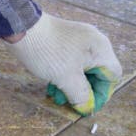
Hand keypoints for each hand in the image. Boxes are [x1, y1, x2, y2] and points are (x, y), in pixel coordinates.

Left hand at [4, 14, 121, 115]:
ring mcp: (80, 39)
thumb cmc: (48, 53)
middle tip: (69, 103)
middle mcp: (95, 42)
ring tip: (56, 96)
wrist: (23, 28)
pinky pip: (71, 61)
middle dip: (83, 90)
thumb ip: (80, 95)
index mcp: (101, 49)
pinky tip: (51, 84)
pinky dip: (64, 74)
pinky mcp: (66, 39)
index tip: (87, 106)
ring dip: (71, 85)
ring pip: (82, 68)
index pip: (112, 76)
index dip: (102, 94)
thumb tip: (87, 107)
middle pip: (97, 72)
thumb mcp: (66, 79)